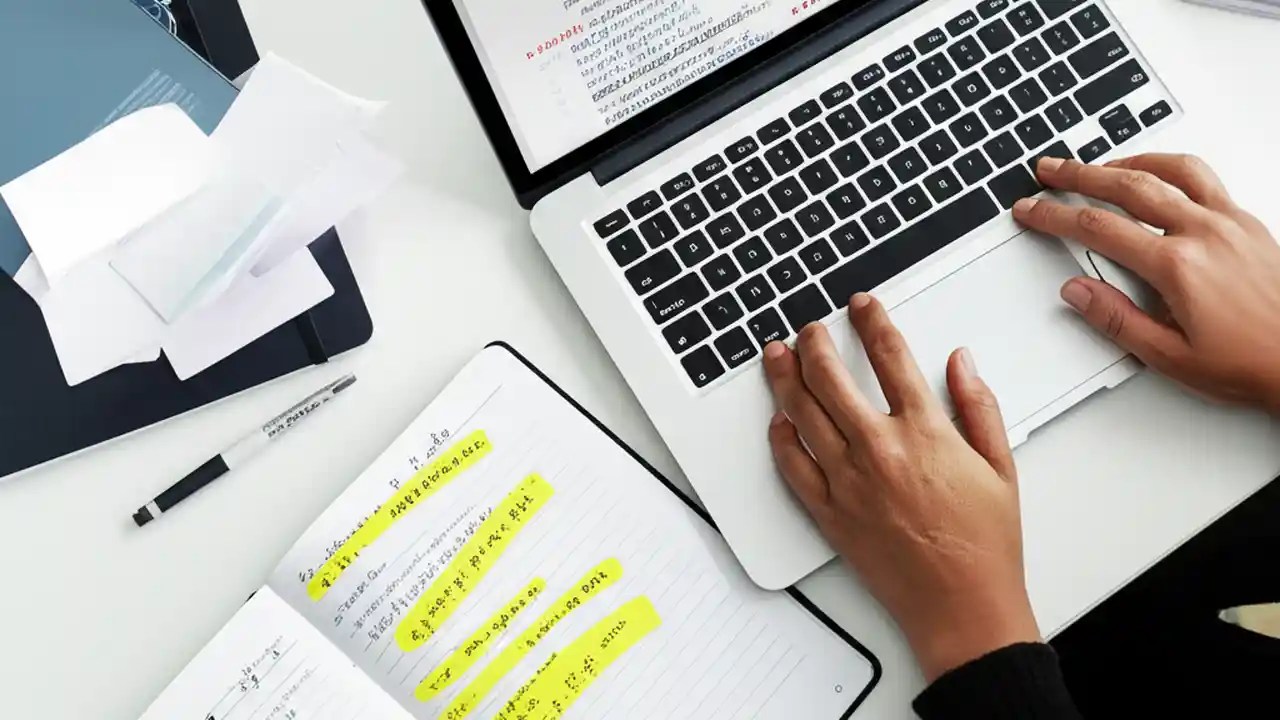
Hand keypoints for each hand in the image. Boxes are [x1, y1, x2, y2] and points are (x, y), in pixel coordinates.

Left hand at [763, 295, 1038, 681]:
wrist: (962, 608)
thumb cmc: (985, 546)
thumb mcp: (1000, 466)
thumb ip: (978, 406)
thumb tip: (960, 362)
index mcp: (925, 433)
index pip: (890, 356)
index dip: (871, 322)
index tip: (861, 305)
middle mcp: (880, 450)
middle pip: (831, 377)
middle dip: (815, 342)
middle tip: (809, 328)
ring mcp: (848, 481)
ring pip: (802, 413)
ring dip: (784, 377)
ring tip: (776, 354)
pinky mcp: (829, 513)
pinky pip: (792, 465)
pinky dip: (780, 438)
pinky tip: (778, 420)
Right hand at [1016, 154, 1279, 413]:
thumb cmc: (1251, 362)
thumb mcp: (1169, 356)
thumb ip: (1116, 318)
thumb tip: (1077, 291)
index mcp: (1177, 266)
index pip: (1098, 229)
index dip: (1055, 216)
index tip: (1031, 210)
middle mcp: (1204, 233)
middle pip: (1128, 186)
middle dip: (1079, 175)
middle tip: (1050, 170)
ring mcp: (1230, 221)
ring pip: (1170, 169)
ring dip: (1127, 161)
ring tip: (1099, 164)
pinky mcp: (1249, 222)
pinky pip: (1203, 177)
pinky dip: (1171, 167)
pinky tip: (1159, 173)